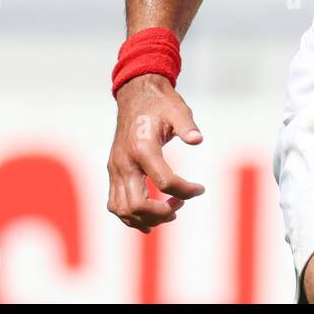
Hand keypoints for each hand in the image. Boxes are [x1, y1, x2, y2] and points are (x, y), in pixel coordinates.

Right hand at [107, 73, 204, 233]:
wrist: (136, 95)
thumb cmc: (160, 104)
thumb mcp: (178, 110)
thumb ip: (187, 126)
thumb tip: (198, 140)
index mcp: (142, 148)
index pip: (164, 182)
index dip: (186, 191)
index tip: (200, 189)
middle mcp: (124, 162)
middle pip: (137, 205)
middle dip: (162, 213)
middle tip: (181, 204)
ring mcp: (115, 169)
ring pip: (122, 210)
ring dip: (146, 219)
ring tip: (169, 211)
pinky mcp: (113, 172)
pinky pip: (115, 204)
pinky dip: (131, 217)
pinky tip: (150, 218)